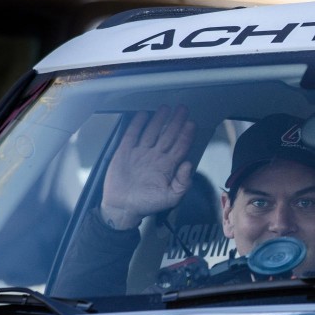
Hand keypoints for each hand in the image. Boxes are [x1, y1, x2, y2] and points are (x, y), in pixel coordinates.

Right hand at [99, 105, 196, 229]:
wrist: (122, 207)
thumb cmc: (147, 204)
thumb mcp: (170, 198)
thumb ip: (182, 183)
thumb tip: (189, 165)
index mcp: (168, 165)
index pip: (180, 146)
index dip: (186, 135)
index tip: (191, 123)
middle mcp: (156, 156)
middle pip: (168, 135)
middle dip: (176, 122)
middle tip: (183, 108)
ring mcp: (140, 152)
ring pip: (152, 132)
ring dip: (159, 119)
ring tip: (166, 108)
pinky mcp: (125, 151)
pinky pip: (132, 135)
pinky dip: (137, 124)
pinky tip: (143, 114)